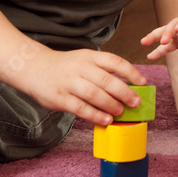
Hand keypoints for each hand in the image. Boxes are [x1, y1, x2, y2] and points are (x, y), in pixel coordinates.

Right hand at [25, 49, 146, 125]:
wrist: (34, 68)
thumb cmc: (66, 67)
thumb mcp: (84, 60)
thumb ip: (102, 71)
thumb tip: (128, 89)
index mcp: (90, 56)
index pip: (115, 62)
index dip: (131, 72)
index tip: (143, 83)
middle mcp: (80, 68)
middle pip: (107, 80)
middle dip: (125, 92)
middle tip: (136, 102)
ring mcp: (69, 83)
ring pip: (94, 94)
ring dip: (111, 104)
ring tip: (121, 112)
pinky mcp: (60, 98)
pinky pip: (80, 108)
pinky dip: (95, 115)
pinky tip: (106, 120)